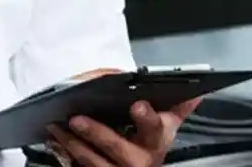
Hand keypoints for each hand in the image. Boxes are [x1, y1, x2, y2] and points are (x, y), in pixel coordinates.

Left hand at [45, 98, 201, 166]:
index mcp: (157, 141)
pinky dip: (66, 151)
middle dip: (97, 133)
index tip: (137, 104)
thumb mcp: (165, 128)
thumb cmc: (148, 145)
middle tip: (76, 118)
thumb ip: (177, 108)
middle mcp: (139, 160)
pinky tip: (55, 137)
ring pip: (93, 160)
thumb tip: (195, 93)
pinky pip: (81, 166)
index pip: (157, 129)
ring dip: (73, 142)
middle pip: (118, 147)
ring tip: (57, 124)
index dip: (147, 118)